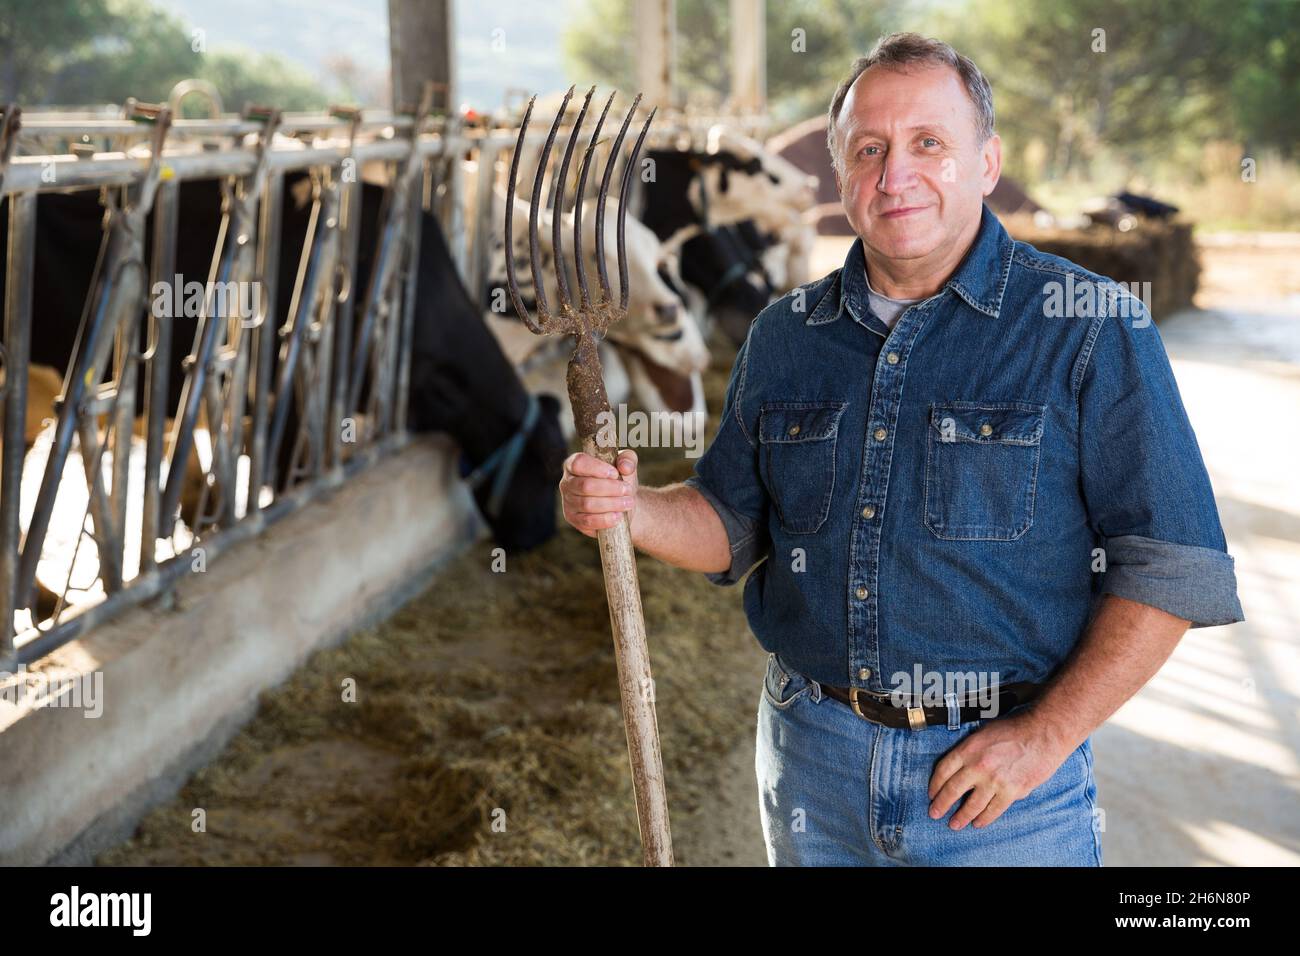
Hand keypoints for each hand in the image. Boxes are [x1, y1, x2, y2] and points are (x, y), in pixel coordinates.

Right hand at [559, 448, 638, 538]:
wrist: (622, 502)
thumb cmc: (619, 479)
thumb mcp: (626, 464)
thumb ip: (628, 459)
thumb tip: (624, 466)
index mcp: (574, 464)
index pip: (578, 463)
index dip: (596, 468)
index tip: (615, 473)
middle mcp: (567, 482)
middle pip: (585, 485)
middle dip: (610, 488)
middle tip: (627, 490)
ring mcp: (568, 502)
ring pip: (587, 504)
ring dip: (611, 504)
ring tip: (628, 503)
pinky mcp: (574, 519)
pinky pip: (588, 521)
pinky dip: (605, 519)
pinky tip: (618, 516)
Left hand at [927, 713, 1075, 829]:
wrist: (1044, 733)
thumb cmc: (1015, 728)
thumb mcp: (983, 732)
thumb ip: (970, 750)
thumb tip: (960, 768)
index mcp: (968, 749)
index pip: (943, 771)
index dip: (935, 785)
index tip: (932, 794)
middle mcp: (978, 766)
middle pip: (953, 790)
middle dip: (941, 805)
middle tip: (934, 813)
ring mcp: (995, 781)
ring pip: (972, 805)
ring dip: (961, 817)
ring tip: (954, 824)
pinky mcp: (1013, 791)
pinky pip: (993, 810)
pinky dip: (984, 819)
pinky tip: (977, 823)